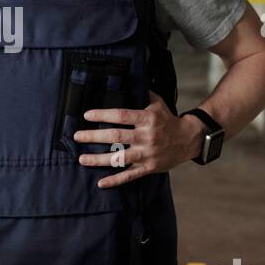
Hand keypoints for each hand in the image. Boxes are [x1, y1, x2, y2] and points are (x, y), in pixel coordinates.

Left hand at [74, 91, 202, 188]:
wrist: (188, 139)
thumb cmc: (168, 120)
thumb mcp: (158, 103)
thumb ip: (142, 94)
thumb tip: (126, 81)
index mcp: (147, 119)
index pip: (121, 116)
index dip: (103, 115)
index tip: (87, 115)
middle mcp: (146, 137)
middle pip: (116, 137)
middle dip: (94, 136)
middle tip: (77, 136)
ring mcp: (146, 154)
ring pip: (119, 158)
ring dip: (99, 159)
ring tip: (82, 158)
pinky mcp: (148, 168)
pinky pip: (129, 175)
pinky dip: (115, 180)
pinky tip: (100, 183)